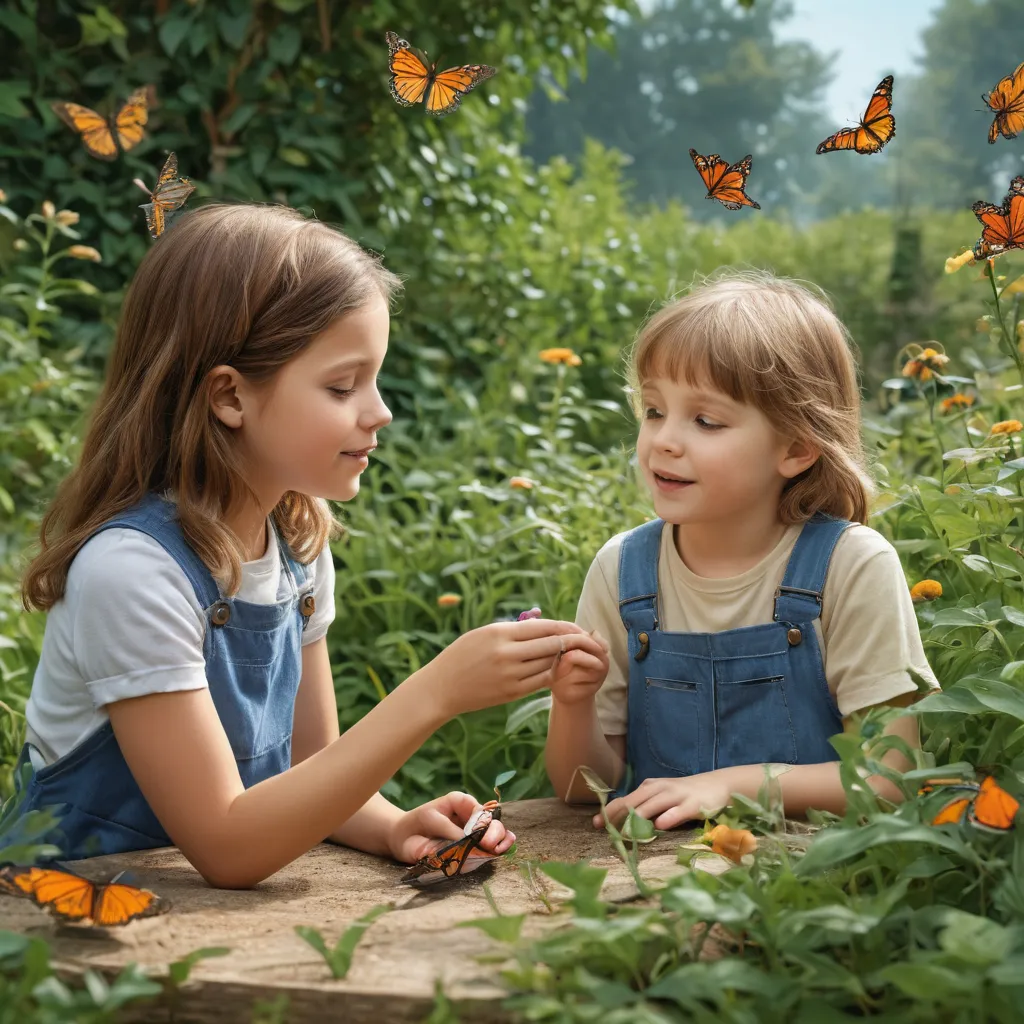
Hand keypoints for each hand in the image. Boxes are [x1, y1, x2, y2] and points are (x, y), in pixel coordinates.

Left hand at [386, 791, 515, 863]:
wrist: (402, 838)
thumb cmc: (416, 823)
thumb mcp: (432, 820)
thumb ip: (451, 831)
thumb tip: (470, 844)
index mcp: (462, 803)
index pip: (480, 811)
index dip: (485, 823)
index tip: (482, 836)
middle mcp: (471, 818)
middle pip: (492, 823)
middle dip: (495, 833)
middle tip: (489, 845)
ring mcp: (472, 834)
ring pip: (495, 836)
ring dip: (500, 843)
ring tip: (497, 850)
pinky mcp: (470, 850)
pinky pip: (487, 850)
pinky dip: (495, 851)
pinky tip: (498, 852)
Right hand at [424, 618, 606, 717]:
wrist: (442, 687)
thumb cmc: (462, 655)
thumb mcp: (483, 633)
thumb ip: (512, 628)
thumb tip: (541, 620)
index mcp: (499, 633)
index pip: (543, 626)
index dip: (563, 626)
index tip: (573, 627)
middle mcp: (507, 653)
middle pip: (551, 645)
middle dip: (568, 642)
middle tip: (577, 640)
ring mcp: (510, 674)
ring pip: (549, 663)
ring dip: (557, 658)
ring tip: (559, 654)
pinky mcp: (511, 692)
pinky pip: (541, 680)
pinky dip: (549, 673)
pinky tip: (547, 668)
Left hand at [594, 773, 733, 830]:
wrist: (717, 785)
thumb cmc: (685, 795)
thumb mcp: (662, 797)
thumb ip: (646, 807)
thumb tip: (623, 823)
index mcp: (650, 787)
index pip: (626, 798)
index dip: (611, 810)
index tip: (596, 823)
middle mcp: (661, 789)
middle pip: (635, 800)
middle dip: (618, 814)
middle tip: (604, 829)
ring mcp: (677, 796)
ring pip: (654, 804)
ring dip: (638, 817)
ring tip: (625, 831)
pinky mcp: (693, 805)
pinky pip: (679, 811)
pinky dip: (669, 817)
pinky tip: (660, 825)